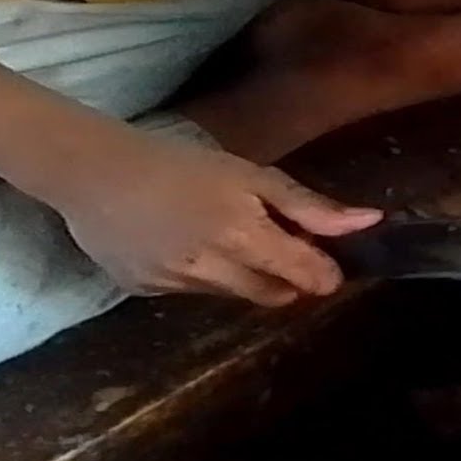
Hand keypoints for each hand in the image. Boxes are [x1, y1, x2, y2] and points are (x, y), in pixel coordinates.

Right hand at [56, 136, 380, 306]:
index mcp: (244, 237)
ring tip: (220, 234)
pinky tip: (181, 242)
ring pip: (233, 296)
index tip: (322, 259)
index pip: (307, 278)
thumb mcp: (250, 174)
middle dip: (286, 277)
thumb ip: (308, 205)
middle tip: (275, 244)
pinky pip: (192, 293)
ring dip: (242, 275)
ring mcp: (177, 286)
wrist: (92, 170)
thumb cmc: (180, 163)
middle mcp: (213, 270)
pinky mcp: (146, 292)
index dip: (323, 272)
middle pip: (276, 296)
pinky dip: (200, 275)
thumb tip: (369, 222)